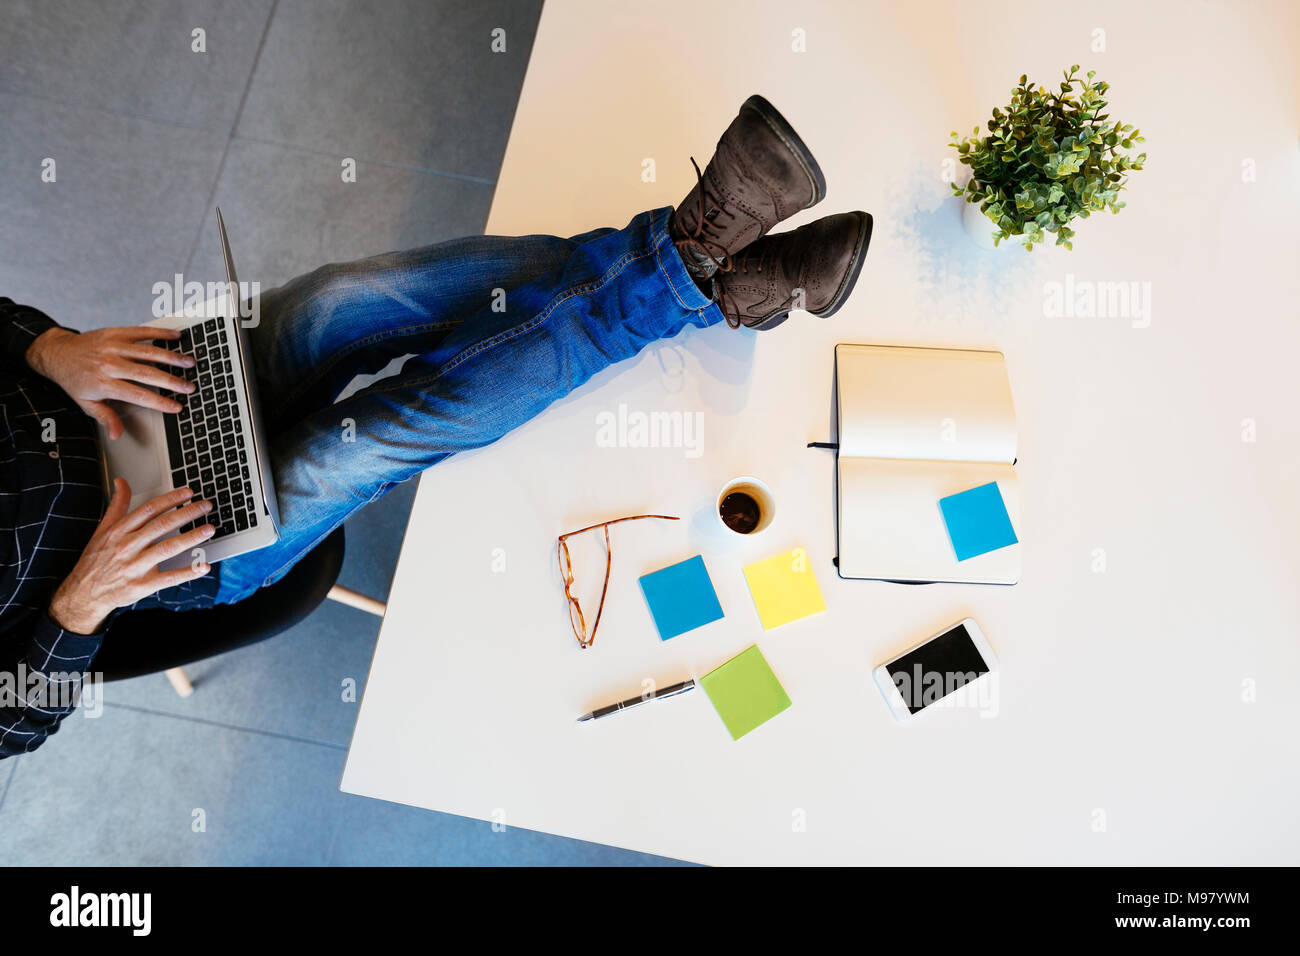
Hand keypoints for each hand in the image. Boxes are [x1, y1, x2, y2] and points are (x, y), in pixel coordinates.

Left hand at [26, 325, 195, 438]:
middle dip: (172, 381)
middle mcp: (110, 364)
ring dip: (172, 357)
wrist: (57, 353)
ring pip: (149, 352)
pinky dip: (160, 333)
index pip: (138, 395)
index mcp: (104, 384)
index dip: (159, 402)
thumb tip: (117, 434)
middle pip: (148, 374)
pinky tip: (176, 336)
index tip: (176, 406)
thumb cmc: (74, 379)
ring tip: (189, 362)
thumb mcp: (86, 403)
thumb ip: (105, 417)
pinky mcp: (115, 333)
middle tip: (189, 387)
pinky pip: (141, 332)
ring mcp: (113, 347)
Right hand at [49, 480, 214, 634]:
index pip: (149, 509)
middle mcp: (127, 546)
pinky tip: (204, 566)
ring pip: (168, 548)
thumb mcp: (102, 530)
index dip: (170, 499)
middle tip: (206, 506)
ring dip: (191, 538)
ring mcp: (135, 566)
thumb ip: (116, 505)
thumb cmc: (96, 560)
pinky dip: (187, 572)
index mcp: (119, 531)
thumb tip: (121, 482)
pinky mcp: (142, 585)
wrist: (83, 593)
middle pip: (162, 525)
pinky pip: (168, 578)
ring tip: (209, 529)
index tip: (188, 493)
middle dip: (187, 513)